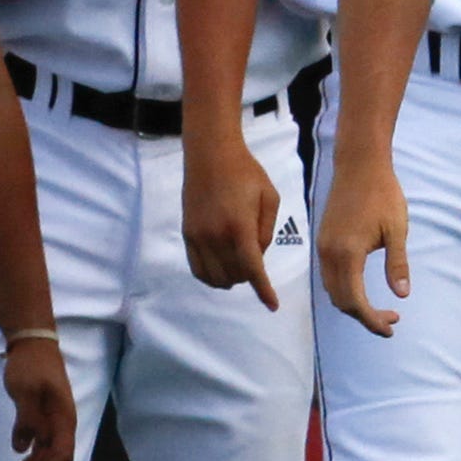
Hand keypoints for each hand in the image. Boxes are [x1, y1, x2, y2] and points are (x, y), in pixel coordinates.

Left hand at [0, 336, 77, 460]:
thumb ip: (27, 420)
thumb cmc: (30, 365)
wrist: (32, 344)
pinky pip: (39, 446)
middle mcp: (61, 424)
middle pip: (53, 460)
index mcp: (63, 418)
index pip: (62, 455)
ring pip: (45, 455)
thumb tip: (24, 447)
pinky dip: (27, 457)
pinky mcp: (42, 419)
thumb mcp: (26, 391)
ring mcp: (53, 422)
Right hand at [182, 123, 284, 306]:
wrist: (210, 155)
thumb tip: (258, 257)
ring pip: (215, 278)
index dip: (264, 290)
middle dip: (250, 277)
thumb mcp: (269, 198)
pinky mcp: (187, 235)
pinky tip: (222, 269)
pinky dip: (212, 276)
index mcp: (240, 227)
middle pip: (235, 276)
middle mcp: (216, 236)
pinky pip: (197, 269)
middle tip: (256, 260)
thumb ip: (266, 231)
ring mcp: (198, 237)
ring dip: (232, 278)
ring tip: (240, 264)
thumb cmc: (247, 173)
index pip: (253, 269)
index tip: (273, 305)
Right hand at [315, 149, 413, 338]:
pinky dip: (344, 290)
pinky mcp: (323, 241)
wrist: (360, 165)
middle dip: (364, 317)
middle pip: (340, 301)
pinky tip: (363, 289)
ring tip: (381, 309)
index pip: (355, 301)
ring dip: (353, 305)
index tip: (390, 328)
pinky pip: (328, 276)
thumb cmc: (383, 194)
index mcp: (347, 253)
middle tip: (391, 320)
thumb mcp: (397, 230)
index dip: (371, 320)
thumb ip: (397, 264)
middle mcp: (329, 254)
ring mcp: (322, 247)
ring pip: (332, 290)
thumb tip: (402, 295)